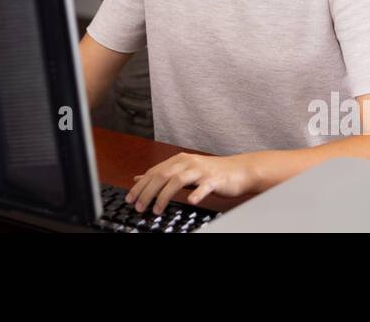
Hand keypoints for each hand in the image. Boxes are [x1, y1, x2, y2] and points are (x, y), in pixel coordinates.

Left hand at [126, 152, 254, 213]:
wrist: (238, 170)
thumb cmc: (210, 172)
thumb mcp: (183, 170)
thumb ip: (162, 174)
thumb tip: (139, 178)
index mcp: (178, 160)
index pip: (154, 172)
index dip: (140, 185)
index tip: (130, 198)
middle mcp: (188, 162)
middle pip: (162, 175)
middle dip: (147, 192)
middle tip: (139, 207)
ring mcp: (201, 170)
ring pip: (178, 180)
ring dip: (164, 196)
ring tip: (157, 210)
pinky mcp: (215, 180)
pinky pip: (204, 186)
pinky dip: (196, 194)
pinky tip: (190, 201)